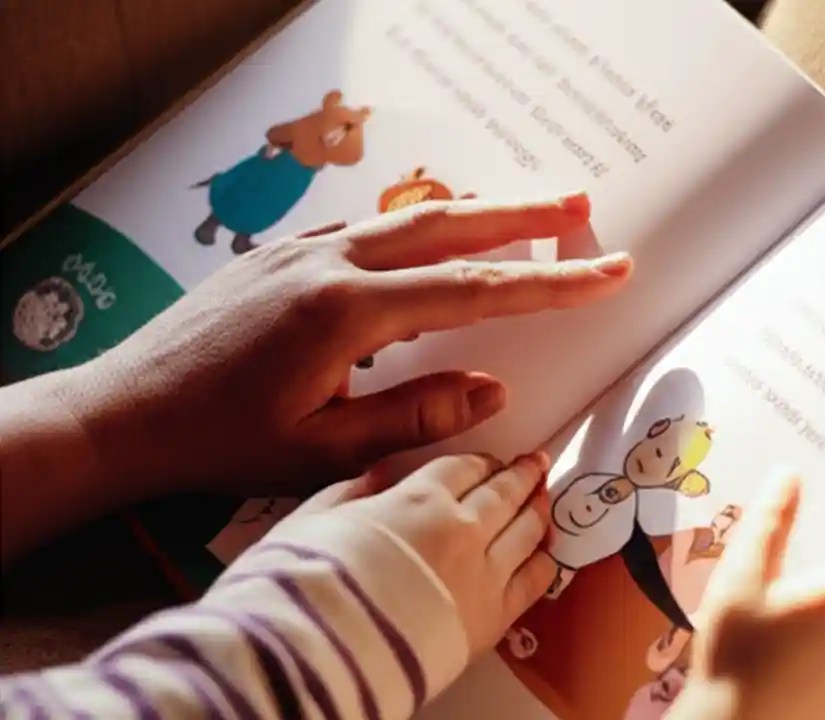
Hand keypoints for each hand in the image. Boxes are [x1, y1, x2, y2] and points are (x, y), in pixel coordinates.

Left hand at [53, 193, 630, 499]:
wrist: (122, 411)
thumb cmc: (216, 442)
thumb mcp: (322, 450)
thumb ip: (415, 416)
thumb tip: (492, 388)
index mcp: (346, 312)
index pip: (473, 290)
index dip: (550, 284)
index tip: (607, 272)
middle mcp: (327, 262)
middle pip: (447, 225)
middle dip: (522, 216)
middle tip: (581, 207)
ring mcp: (300, 249)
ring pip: (406, 218)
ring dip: (472, 214)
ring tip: (526, 214)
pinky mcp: (281, 252)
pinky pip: (365, 227)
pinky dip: (415, 227)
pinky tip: (432, 237)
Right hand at [290, 450, 556, 657]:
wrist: (320, 656)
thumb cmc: (305, 590)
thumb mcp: (310, 522)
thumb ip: (350, 493)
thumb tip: (378, 476)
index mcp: (418, 500)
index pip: (462, 468)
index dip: (479, 461)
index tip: (487, 460)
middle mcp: (460, 530)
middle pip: (503, 492)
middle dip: (521, 474)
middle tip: (535, 463)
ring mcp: (483, 574)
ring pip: (526, 528)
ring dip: (538, 507)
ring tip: (544, 496)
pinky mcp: (493, 618)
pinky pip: (534, 579)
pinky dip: (544, 557)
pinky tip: (546, 549)